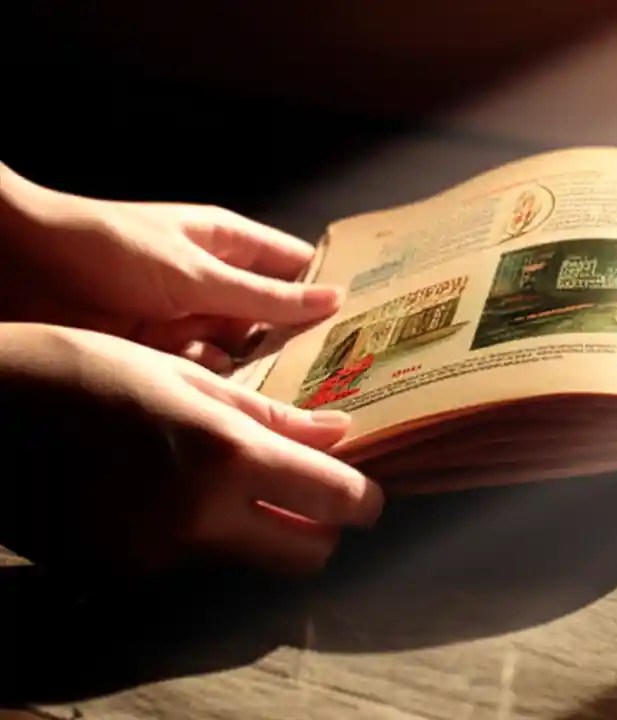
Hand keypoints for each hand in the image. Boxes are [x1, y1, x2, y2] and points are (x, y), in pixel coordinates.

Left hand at [0, 163, 343, 371]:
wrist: (17, 270)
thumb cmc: (108, 249)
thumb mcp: (196, 274)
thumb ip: (264, 296)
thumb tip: (334, 300)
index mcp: (229, 246)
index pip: (297, 266)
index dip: (331, 290)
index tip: (372, 324)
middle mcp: (214, 284)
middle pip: (274, 318)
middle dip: (301, 345)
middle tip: (347, 381)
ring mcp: (187, 320)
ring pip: (242, 353)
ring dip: (261, 374)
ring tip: (304, 404)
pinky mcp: (159, 354)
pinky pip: (203, 374)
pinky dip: (218, 388)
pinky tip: (244, 409)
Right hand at [0, 323, 383, 575]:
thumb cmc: (87, 370)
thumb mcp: (187, 378)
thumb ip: (271, 416)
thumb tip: (338, 433)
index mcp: (225, 457)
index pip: (335, 504)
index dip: (365, 502)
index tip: (367, 493)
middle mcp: (198, 519)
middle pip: (305, 555)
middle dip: (322, 528)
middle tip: (312, 492)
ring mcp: (156, 556)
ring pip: (248, 561)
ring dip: (262, 532)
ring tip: (235, 481)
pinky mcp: (121, 574)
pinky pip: (191, 563)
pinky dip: (204, 536)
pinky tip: (176, 494)